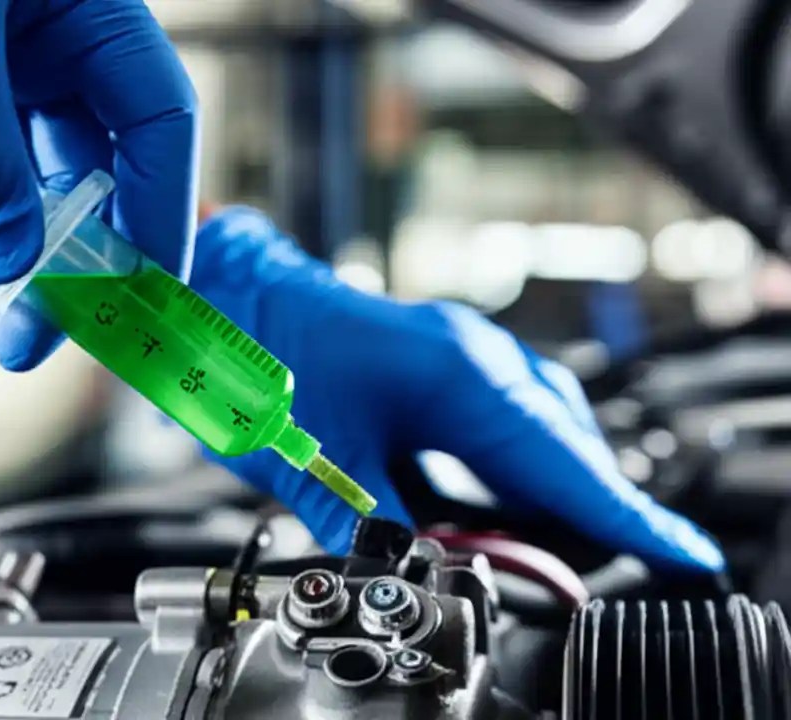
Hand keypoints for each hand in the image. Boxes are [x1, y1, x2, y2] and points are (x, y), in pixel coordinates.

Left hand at [192, 207, 724, 574]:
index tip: (679, 552)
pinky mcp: (434, 363)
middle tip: (608, 560)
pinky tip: (492, 501)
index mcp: (457, 373)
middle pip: (559, 443)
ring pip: (534, 427)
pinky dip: (506, 466)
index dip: (620, 515)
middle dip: (585, 506)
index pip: (559, 460)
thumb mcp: (317, 462)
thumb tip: (412, 572)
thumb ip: (378, 527)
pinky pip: (498, 418)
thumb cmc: (260, 357)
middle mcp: (471, 355)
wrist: (220, 295)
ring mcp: (455, 352)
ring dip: (544, 486)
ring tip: (550, 540)